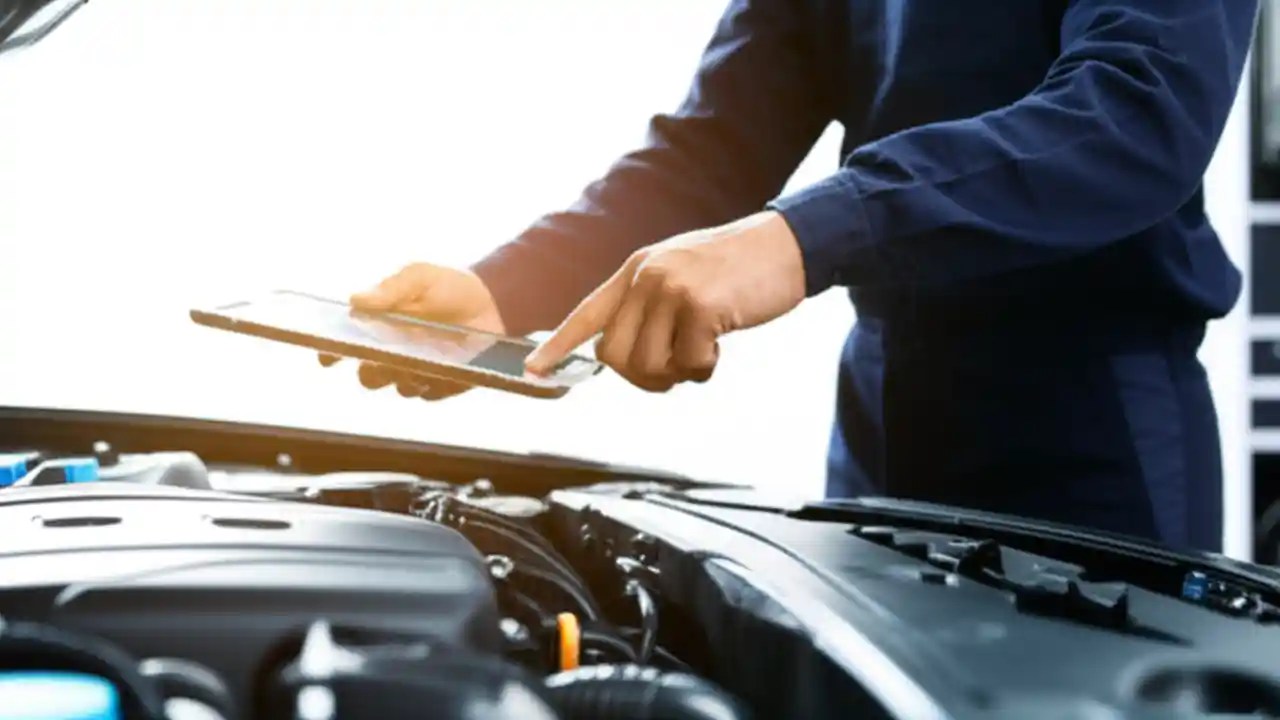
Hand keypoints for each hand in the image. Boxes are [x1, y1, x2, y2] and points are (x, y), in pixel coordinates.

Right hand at [320, 263, 505, 399]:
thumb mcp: (419, 279)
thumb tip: (356, 300)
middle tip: (386, 358)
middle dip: (373, 370)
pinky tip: (446, 366)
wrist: (493, 302)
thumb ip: (391, 290)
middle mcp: (392, 352)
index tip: (329, 356)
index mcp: (379, 326)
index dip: (332, 352)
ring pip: (399, 386)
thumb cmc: (449, 287)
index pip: (346, 344)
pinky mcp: (441, 383)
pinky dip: (434, 383)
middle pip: (368, 375)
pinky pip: (429, 393)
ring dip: (405, 377)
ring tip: (422, 360)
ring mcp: (416, 371)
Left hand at [525, 211, 804, 391]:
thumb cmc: (736, 270)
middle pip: (615, 357)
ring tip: (704, 350)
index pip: (586, 314)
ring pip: (648, 367)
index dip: (558, 345)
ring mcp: (670, 289)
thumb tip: (625, 357)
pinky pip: (689, 366)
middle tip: (677, 369)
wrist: (785, 245)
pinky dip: (707, 368)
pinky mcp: (699, 305)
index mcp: (635, 270)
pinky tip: (722, 342)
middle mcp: (645, 277)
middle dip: (643, 377)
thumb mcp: (680, 273)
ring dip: (679, 373)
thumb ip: (649, 305)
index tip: (533, 370)